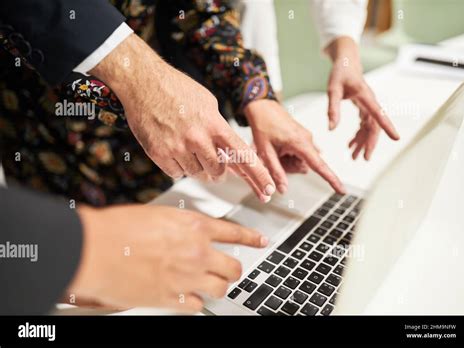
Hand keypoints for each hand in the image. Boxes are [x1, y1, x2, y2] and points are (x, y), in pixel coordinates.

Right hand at [67, 205, 267, 312]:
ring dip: (215, 287)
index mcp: (194, 226)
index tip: (261, 242)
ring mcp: (187, 277)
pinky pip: (197, 307)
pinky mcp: (172, 299)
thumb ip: (179, 228)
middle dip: (232, 269)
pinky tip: (184, 297)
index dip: (251, 239)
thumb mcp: (157, 216)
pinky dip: (193, 303)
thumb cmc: (118, 228)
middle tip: (225, 270)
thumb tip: (185, 236)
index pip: (234, 233)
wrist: (95, 248)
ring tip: (204, 285)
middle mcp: (197, 252)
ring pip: (221, 288)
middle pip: (233, 267)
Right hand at [91, 34, 275, 201]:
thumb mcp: (208, 103)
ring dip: (196, 166)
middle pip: (218, 171)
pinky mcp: (159, 154)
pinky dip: (178, 166)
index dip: (258, 174)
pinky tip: (174, 149)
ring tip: (187, 146)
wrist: (144, 81)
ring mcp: (177, 147)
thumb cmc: (177, 90)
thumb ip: (220, 128)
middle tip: (211, 160)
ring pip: (197, 174)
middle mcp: (198, 138)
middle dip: (218, 170)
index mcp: (214, 124)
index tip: (269, 189)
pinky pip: (176, 173)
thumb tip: (230, 151)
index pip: (243, 155)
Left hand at [244, 99, 344, 194]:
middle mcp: (308, 140)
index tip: (342, 190)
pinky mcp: (303, 137)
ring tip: (276, 150)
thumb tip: (283, 189)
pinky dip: (290, 155)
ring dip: (289, 161)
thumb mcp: (266, 152)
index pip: (320, 166)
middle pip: (306, 166)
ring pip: (302, 161)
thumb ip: (276, 172)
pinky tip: (280, 147)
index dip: (332, 180)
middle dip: (291, 168)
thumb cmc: (263, 125)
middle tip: (274, 158)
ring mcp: (306, 138)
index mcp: (301, 143)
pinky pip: (300, 153)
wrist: (263, 107)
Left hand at [326, 37, 399, 159]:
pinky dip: (358, 135)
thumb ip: (332, 108)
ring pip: (369, 128)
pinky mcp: (364, 107)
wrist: (346, 62)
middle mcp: (370, 102)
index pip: (378, 114)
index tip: (396, 138)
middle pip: (374, 126)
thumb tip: (331, 128)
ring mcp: (368, 105)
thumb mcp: (332, 90)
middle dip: (370, 143)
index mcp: (365, 96)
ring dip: (362, 142)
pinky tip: (351, 144)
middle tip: (364, 158)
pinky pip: (364, 124)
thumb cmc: (340, 73)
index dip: (387, 126)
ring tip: (354, 156)